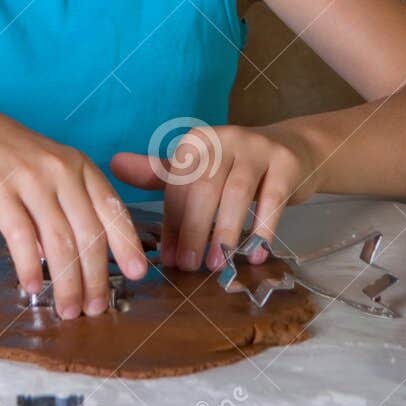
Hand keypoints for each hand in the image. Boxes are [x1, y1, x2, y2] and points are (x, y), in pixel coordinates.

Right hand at [0, 97, 148, 316]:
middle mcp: (58, 168)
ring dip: (68, 281)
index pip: (111, 207)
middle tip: (96, 308)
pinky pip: (20, 235)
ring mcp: (28, 178)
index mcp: (75, 163)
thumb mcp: (39, 168)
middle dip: (97, 276)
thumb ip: (57, 205)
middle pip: (89, 231)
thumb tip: (65, 256)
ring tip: (68, 310)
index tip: (139, 273)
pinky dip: (29, 266)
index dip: (127, 242)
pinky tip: (32, 288)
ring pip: (60, 240)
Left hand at [110, 123, 317, 270]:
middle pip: (204, 189)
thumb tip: (113, 165)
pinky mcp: (286, 162)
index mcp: (197, 142)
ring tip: (217, 265)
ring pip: (237, 193)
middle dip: (194, 231)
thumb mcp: (197, 169)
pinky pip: (273, 199)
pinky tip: (255, 254)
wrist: (292, 151)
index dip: (172, 223)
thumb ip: (158, 175)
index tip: (169, 259)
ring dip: (225, 232)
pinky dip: (263, 229)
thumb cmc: (235, 167)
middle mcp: (225, 137)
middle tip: (190, 267)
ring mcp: (257, 147)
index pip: (178, 185)